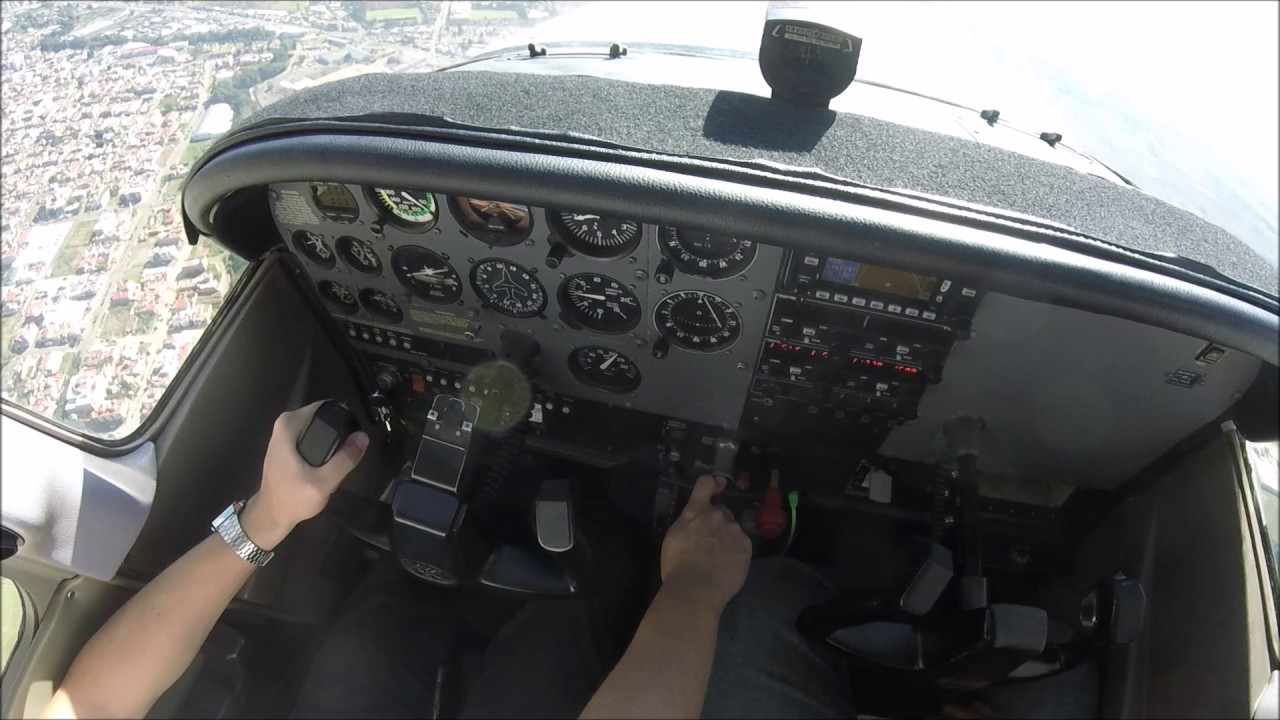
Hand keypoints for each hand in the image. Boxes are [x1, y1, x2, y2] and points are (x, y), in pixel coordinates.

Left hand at [240, 401, 369, 550]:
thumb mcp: (324, 482)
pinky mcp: (286, 443)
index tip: (354, 438)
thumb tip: (363, 436)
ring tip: (339, 459)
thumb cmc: (293, 498)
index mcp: (289, 425)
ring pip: (318, 426)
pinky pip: (311, 434)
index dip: (343, 419)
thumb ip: (344, 459)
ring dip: (332, 439)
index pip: (325, 407)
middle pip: (322, 416)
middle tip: (348, 453)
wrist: (271, 515)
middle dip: (338, 431)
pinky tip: (327, 462)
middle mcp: (284, 423)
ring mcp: (283, 433)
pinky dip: (322, 445)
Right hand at [659, 475, 751, 612]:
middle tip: (710, 543)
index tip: (715, 485)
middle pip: (722, 512)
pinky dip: (737, 553)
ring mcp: (733, 529)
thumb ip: (687, 526)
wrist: (696, 587)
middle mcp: (716, 515)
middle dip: (718, 523)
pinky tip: (728, 567)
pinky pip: (742, 545)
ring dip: (728, 539)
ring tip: (719, 560)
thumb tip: (694, 527)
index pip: (705, 485)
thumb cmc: (676, 566)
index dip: (711, 484)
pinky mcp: (746, 546)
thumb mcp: (673, 539)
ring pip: (733, 530)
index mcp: (695, 512)